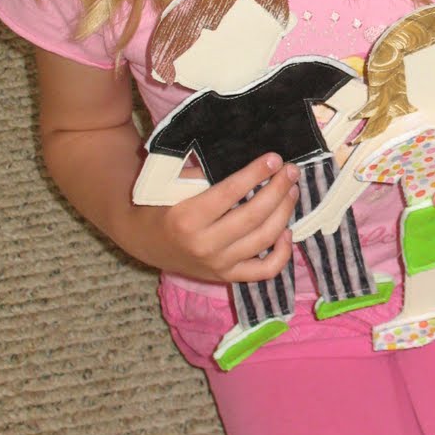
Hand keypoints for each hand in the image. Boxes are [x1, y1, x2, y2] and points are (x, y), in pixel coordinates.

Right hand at [140, 153, 299, 283]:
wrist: (142, 240)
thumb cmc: (159, 204)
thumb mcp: (171, 184)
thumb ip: (201, 172)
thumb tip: (242, 157)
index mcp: (187, 218)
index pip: (230, 193)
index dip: (256, 173)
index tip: (274, 158)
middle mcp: (204, 245)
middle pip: (253, 216)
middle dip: (277, 190)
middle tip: (291, 171)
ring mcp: (218, 265)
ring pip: (264, 239)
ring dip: (284, 212)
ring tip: (292, 191)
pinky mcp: (226, 277)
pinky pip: (264, 271)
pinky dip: (282, 254)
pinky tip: (286, 231)